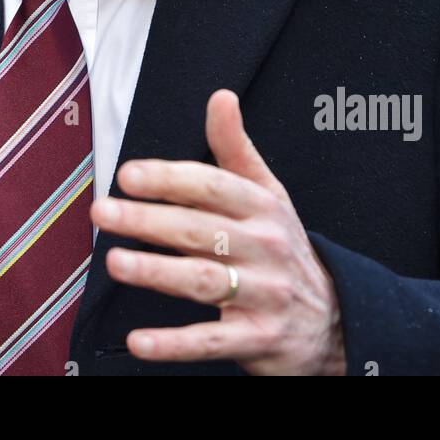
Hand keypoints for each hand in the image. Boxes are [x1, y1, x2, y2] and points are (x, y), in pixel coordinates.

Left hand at [90, 88, 344, 374]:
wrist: (336, 320)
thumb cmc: (284, 249)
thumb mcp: (269, 194)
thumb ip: (236, 148)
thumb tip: (220, 96)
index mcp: (263, 207)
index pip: (212, 187)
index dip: (170, 179)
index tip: (128, 175)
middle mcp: (264, 247)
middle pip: (199, 230)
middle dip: (148, 221)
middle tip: (102, 213)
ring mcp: (262, 295)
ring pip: (203, 281)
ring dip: (157, 272)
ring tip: (115, 262)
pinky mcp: (257, 339)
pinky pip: (211, 341)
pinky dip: (174, 344)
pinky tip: (139, 341)